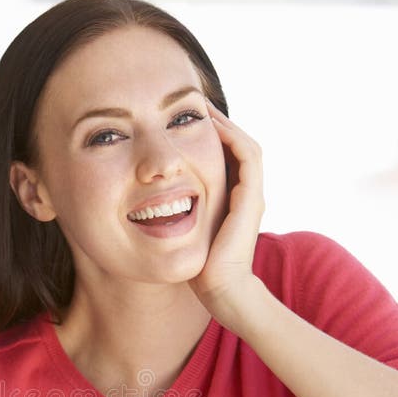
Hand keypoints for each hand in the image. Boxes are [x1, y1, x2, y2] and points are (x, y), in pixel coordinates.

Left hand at [188, 100, 265, 329]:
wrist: (223, 291)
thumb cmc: (199, 270)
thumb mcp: (184, 235)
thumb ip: (176, 216)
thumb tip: (144, 205)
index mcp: (232, 201)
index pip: (223, 158)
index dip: (205, 138)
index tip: (180, 123)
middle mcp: (246, 194)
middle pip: (235, 147)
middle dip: (214, 124)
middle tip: (191, 105)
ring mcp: (252, 195)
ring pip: (243, 145)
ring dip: (224, 123)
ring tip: (200, 106)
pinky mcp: (252, 198)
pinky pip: (246, 155)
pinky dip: (231, 136)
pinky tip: (209, 124)